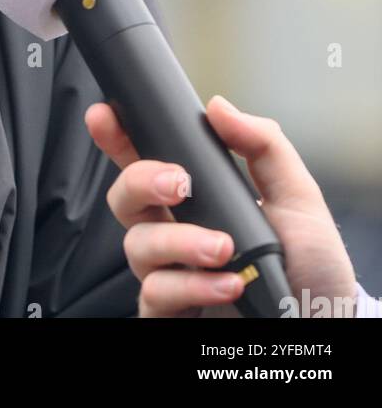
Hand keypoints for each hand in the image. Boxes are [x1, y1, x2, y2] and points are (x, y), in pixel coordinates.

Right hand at [84, 94, 356, 317]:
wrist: (323, 322)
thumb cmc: (308, 265)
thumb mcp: (297, 197)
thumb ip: (264, 146)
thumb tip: (219, 107)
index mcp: (196, 197)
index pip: (143, 159)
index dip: (116, 136)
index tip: (105, 115)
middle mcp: (173, 231)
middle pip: (124, 197)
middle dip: (140, 180)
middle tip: (179, 184)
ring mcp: (169, 273)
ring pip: (136, 244)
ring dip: (178, 241)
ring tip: (223, 249)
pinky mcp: (171, 312)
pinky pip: (155, 293)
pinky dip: (190, 284)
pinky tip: (226, 284)